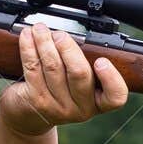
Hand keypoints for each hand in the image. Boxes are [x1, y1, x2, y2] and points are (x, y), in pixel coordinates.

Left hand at [0, 25, 129, 136]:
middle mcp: (81, 108)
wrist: (30, 114)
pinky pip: (33, 69)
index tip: (102, 61)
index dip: (111, 78)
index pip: (116, 96)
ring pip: (53, 67)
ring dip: (45, 42)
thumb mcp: (80, 81)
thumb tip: (77, 36)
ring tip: (40, 29)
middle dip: (69, 48)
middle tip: (60, 34)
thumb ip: (86, 63)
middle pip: (80, 74)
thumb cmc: (60, 90)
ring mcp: (58, 107)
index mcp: (98, 102)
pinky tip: (27, 37)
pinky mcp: (36, 101)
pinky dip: (29, 48)